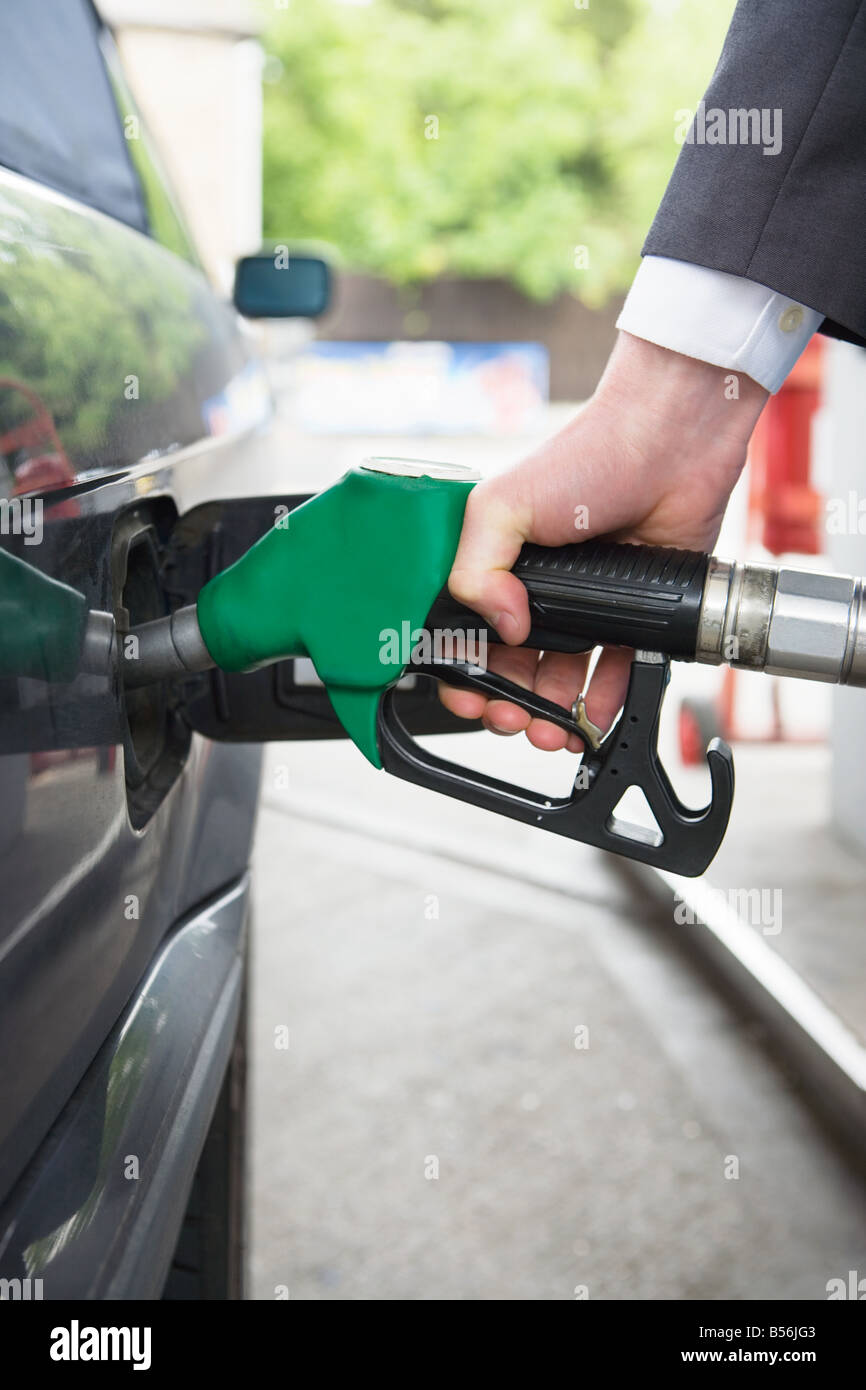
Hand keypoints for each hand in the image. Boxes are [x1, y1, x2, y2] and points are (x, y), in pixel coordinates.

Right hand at [440, 331, 768, 748]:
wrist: (671, 444)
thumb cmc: (588, 456)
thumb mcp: (502, 505)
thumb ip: (476, 570)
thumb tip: (500, 632)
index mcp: (495, 563)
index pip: (464, 633)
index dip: (462, 671)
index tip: (469, 695)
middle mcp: (535, 586)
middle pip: (510, 666)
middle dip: (506, 702)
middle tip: (512, 719)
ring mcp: (584, 602)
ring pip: (559, 677)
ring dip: (551, 713)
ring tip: (552, 731)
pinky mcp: (633, 611)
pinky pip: (613, 670)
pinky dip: (603, 701)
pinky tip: (593, 719)